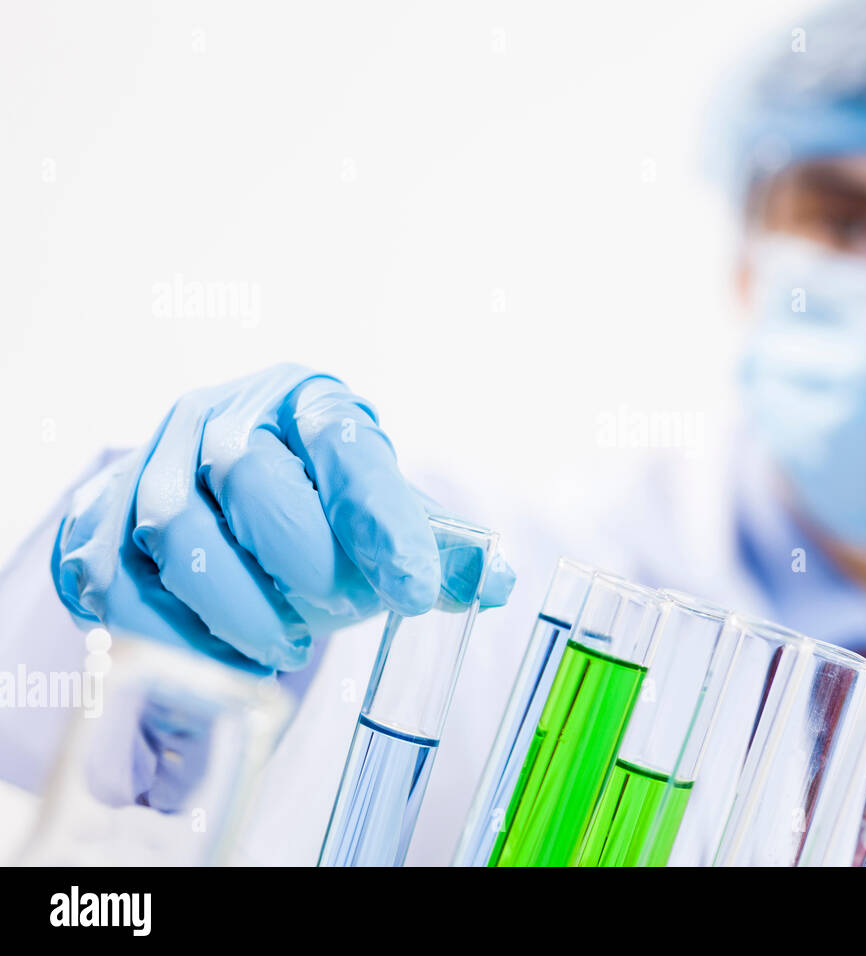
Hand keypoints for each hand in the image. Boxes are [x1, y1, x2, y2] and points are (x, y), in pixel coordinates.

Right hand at [51, 363, 514, 672]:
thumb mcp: (379, 509)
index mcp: (307, 401)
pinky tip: (223, 653)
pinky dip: (172, 630)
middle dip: (301, 557)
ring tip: (286, 648)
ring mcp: (151, 460)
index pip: (346, 444)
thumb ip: (437, 545)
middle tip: (337, 611)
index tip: (418, 592)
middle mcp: (221, 414)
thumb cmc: (314, 501)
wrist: (211, 491)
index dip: (382, 519)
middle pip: (250, 474)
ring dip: (236, 604)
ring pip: (173, 526)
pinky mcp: (98, 516)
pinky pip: (120, 576)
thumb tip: (497, 580)